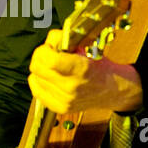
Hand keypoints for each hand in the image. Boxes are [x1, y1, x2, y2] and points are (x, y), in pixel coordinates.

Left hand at [28, 29, 142, 115]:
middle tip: (49, 53)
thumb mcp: (87, 46)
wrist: (112, 90)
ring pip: (35, 78)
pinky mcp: (61, 108)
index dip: (44, 50)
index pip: (49, 60)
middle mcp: (72, 87)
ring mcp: (65, 100)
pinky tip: (48, 77)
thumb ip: (64, 39)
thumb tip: (49, 40)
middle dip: (40, 56)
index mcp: (81, 69)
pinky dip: (39, 81)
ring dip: (41, 69)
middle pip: (37, 68)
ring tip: (54, 67)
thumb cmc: (99, 66)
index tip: (49, 47)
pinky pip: (37, 91)